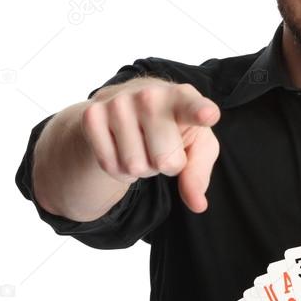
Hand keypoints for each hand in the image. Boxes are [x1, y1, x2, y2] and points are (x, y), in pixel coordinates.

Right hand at [82, 80, 220, 212]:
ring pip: (135, 166)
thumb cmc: (173, 127)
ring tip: (142, 145)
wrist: (127, 105)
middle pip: (164, 161)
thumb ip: (199, 173)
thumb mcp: (196, 145)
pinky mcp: (92, 114)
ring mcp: (118, 102)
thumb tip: (198, 205)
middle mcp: (150, 95)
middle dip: (165, 165)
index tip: (208, 114)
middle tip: (161, 146)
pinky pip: (110, 165)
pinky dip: (119, 169)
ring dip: (141, 168)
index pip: (192, 107)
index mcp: (183, 98)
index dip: (200, 112)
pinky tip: (122, 147)